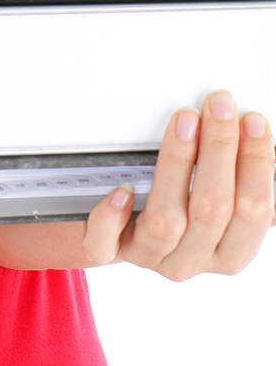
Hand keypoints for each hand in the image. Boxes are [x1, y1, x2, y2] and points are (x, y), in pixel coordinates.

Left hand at [81, 91, 275, 278]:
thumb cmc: (179, 212)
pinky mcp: (109, 251)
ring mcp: (150, 256)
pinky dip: (112, 216)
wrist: (124, 238)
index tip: (251, 122)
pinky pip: (107, 242)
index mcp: (228, 252)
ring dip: (177, 163)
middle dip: (220, 149)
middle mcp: (191, 258)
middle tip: (219, 107)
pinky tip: (123, 189)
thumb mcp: (219, 202)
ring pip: (166, 219)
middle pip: (212, 209)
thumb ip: (237, 182)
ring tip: (184, 122)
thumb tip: (258, 140)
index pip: (252, 213)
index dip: (256, 166)